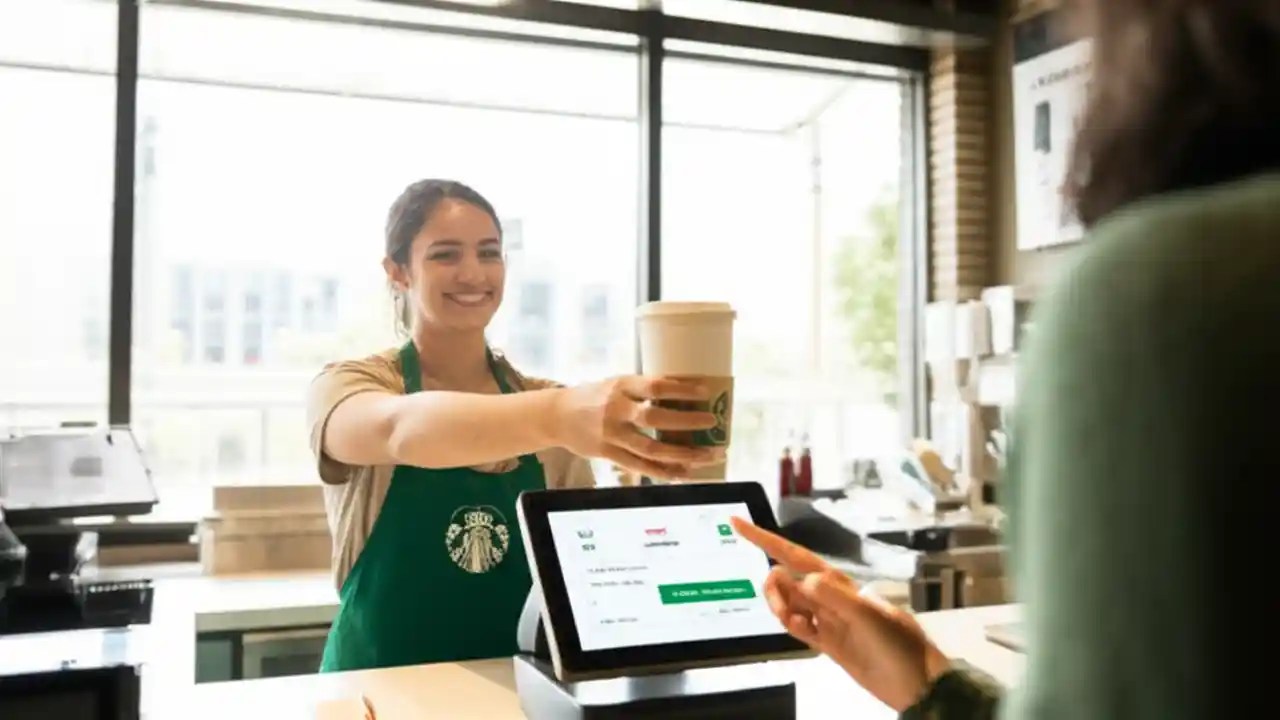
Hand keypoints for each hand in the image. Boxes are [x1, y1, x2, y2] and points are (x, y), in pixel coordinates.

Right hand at [552, 376, 722, 479]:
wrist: (558, 415)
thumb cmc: (596, 395)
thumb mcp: (616, 383)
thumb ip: (643, 389)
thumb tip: (687, 390)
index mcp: (620, 385)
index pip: (654, 386)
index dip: (681, 390)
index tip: (706, 392)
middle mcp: (616, 410)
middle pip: (655, 418)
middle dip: (687, 422)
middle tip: (713, 422)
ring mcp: (611, 434)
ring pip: (651, 449)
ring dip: (683, 454)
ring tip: (709, 455)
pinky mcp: (608, 453)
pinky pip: (640, 466)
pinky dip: (664, 471)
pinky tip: (685, 474)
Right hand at [730, 517, 950, 711]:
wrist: (916, 682)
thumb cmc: (899, 643)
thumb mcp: (868, 616)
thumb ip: (834, 597)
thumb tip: (802, 580)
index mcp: (839, 583)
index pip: (794, 555)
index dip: (765, 539)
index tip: (739, 524)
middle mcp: (830, 597)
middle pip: (786, 580)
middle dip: (773, 588)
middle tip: (781, 608)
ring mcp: (828, 620)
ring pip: (789, 603)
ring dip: (781, 609)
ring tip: (794, 622)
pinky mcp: (828, 643)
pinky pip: (799, 627)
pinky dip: (792, 627)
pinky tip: (803, 631)